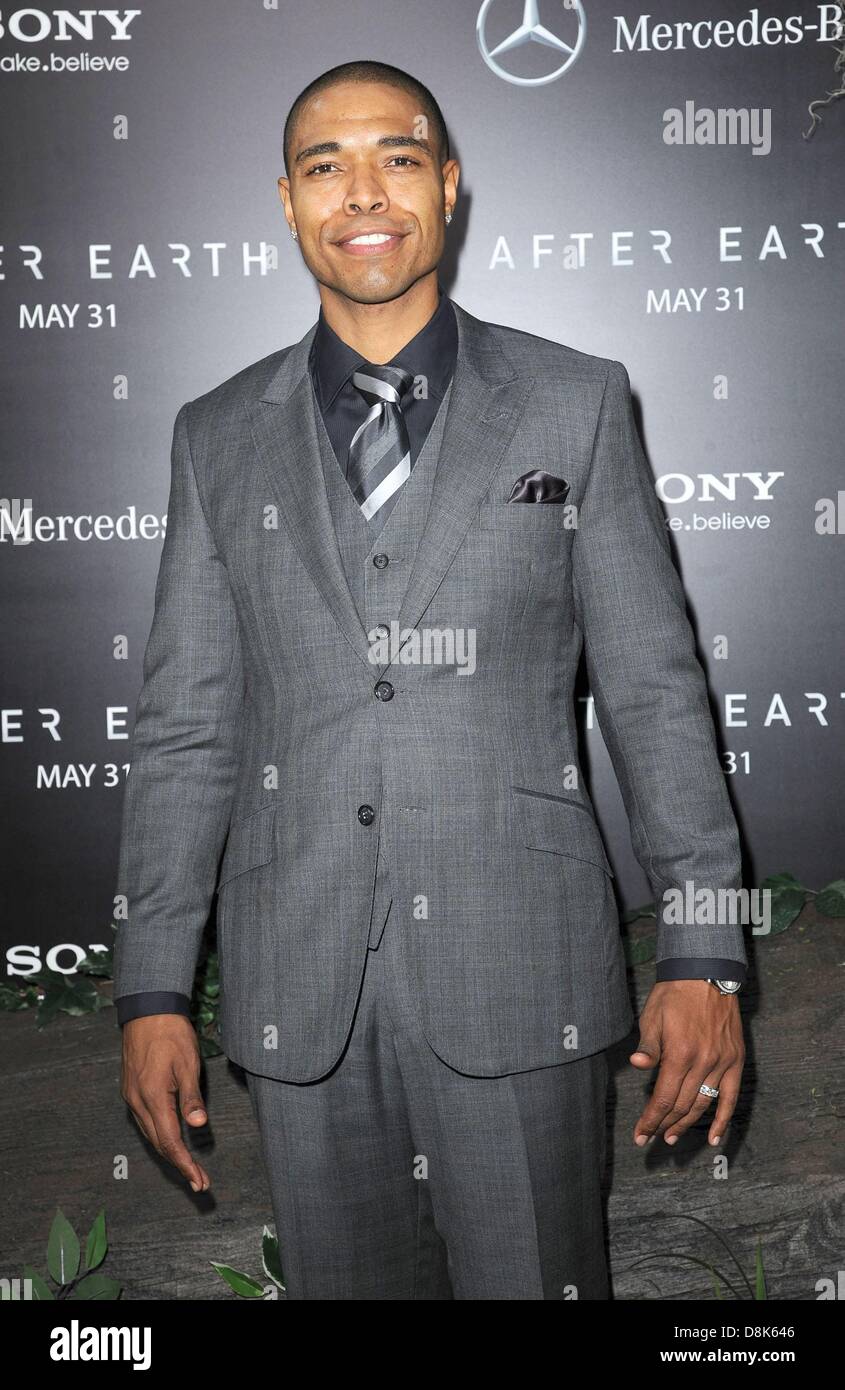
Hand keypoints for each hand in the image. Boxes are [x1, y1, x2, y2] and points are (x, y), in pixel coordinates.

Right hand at [120, 1014, 210, 1192]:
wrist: (147, 1011)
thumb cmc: (171, 1034)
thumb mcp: (188, 1063)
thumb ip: (191, 1097)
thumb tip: (199, 1125)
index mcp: (153, 1097)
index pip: (170, 1141)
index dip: (185, 1164)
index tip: (198, 1181)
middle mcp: (138, 1101)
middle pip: (159, 1143)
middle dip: (179, 1164)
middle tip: (199, 1181)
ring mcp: (132, 1096)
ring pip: (150, 1134)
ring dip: (169, 1152)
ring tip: (188, 1166)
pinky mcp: (131, 1090)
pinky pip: (145, 1121)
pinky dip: (159, 1135)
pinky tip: (170, 1140)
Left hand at [629, 980, 744, 1147]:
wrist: (706, 973)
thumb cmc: (674, 994)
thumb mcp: (653, 1016)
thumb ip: (648, 1047)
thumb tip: (637, 1066)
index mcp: (679, 1054)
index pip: (662, 1098)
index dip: (650, 1120)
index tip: (640, 1134)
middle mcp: (703, 1062)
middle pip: (681, 1105)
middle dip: (663, 1125)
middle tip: (652, 1137)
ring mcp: (722, 1062)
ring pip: (703, 1104)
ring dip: (686, 1124)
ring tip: (672, 1136)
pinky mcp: (735, 1059)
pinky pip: (731, 1097)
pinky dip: (723, 1120)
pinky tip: (713, 1137)